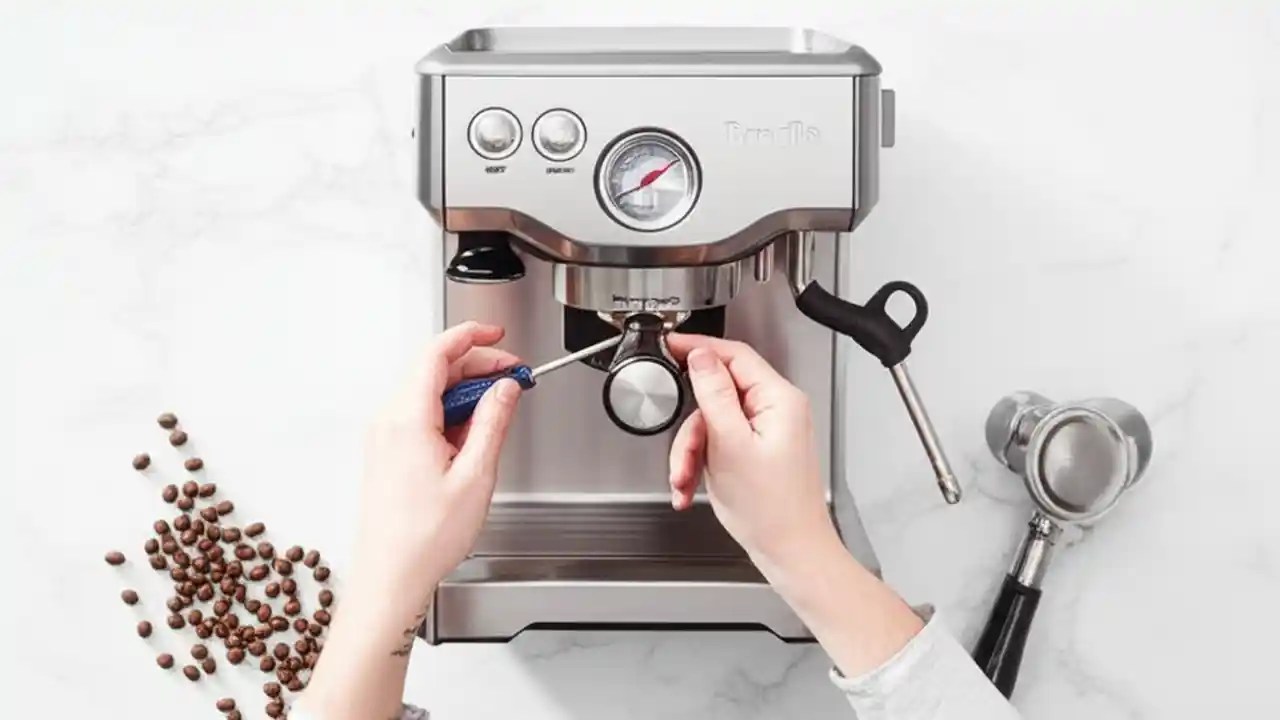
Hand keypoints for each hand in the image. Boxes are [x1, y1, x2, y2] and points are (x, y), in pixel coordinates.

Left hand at [354, 321, 521, 596]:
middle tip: (514, 378)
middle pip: (434, 370)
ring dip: (466, 394)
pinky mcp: (388, 452)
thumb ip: (493, 422)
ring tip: (499, 414)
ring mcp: (385, 437)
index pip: (437, 353)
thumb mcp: (476, 475)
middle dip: (478, 367)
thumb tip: (505, 389)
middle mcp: (389, 422)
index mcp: (407, 419)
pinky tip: (473, 437)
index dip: (471, 336)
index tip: (498, 335)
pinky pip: (421, 416)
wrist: (390, 577)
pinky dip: (450, 415)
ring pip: (429, 393)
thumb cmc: (424, 538)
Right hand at [665, 334, 923, 676]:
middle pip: (717, 395)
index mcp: (779, 400)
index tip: (671, 344)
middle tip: (684, 456)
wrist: (791, 552)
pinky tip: (694, 487)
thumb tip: (700, 356)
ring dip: (692, 453)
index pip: (735, 355)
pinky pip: (719, 445)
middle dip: (692, 429)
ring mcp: (767, 432)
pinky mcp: (757, 451)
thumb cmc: (772, 509)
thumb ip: (713, 394)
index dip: (699, 347)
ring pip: (712, 424)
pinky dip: (702, 465)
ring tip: (688, 481)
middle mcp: (777, 411)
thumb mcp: (730, 444)